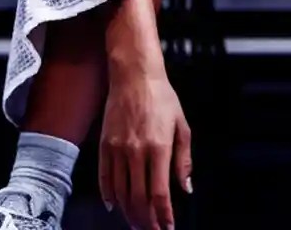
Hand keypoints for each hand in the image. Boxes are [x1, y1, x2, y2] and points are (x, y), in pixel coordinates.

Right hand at [98, 69, 192, 229]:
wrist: (134, 75)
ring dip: (128, 212)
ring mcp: (117, 148)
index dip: (163, 215)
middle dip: (146, 220)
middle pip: (138, 198)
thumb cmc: (161, 98)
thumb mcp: (182, 126)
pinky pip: (104, 177)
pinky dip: (108, 195)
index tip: (167, 226)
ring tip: (136, 223)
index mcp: (159, 147)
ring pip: (120, 192)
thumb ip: (184, 160)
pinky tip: (114, 206)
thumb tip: (186, 188)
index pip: (159, 193)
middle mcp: (136, 151)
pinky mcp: (104, 144)